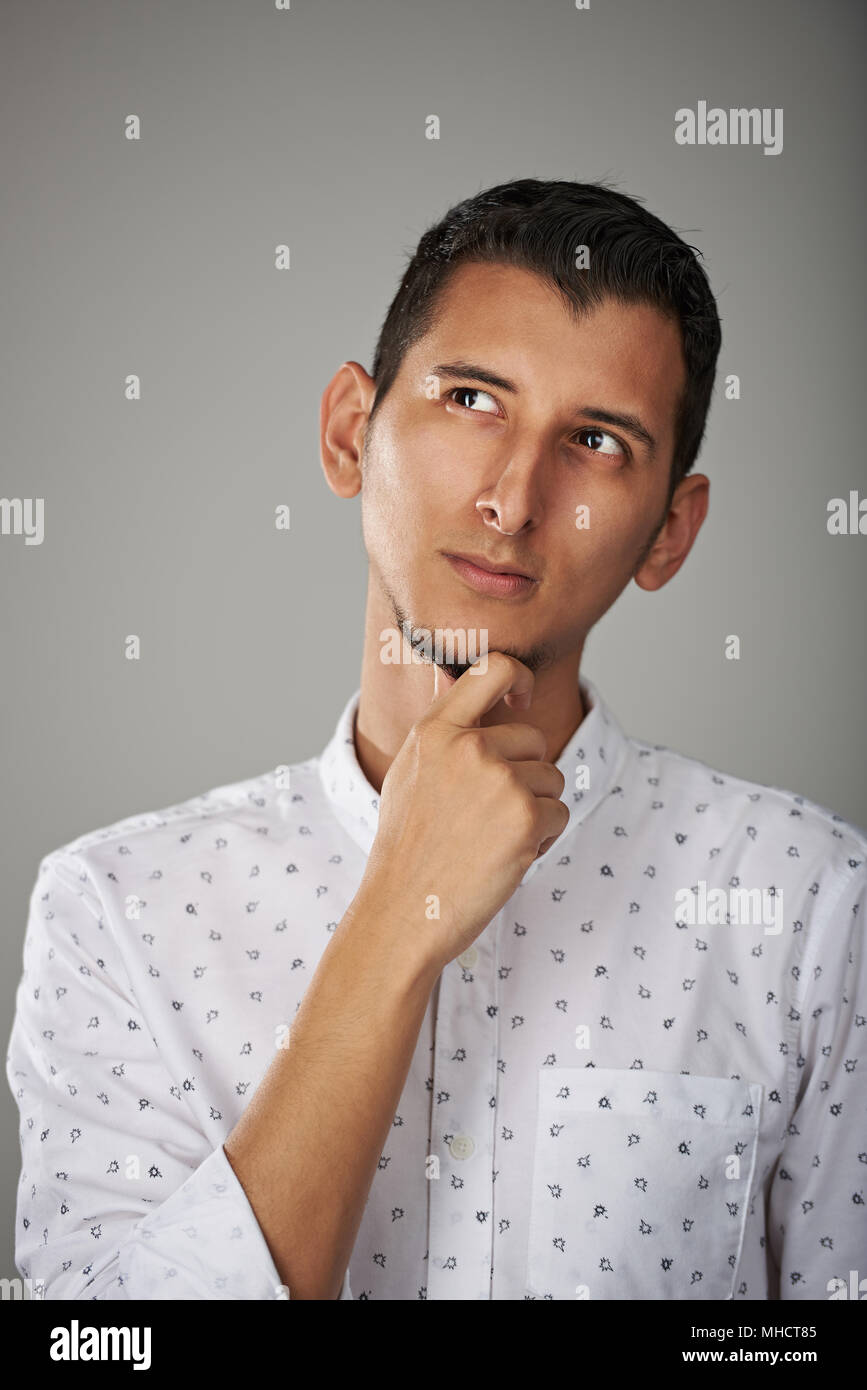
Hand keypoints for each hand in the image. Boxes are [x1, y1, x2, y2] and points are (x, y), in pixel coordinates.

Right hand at [360, 652, 568, 974]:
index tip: (522, 699)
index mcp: (435, 731)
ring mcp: (500, 781)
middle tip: (487, 816)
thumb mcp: (409, 773)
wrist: (403, 912)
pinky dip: (542, 840)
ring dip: (534, 810)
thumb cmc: (407, 849)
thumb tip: (454, 680)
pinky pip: (559, 815)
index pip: (494, 668)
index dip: (520, 678)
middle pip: (533, 739)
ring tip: (491, 839)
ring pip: (551, 779)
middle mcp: (468, 747)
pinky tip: (504, 858)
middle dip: (525, 775)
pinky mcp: (527, 818)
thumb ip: (441, 730)